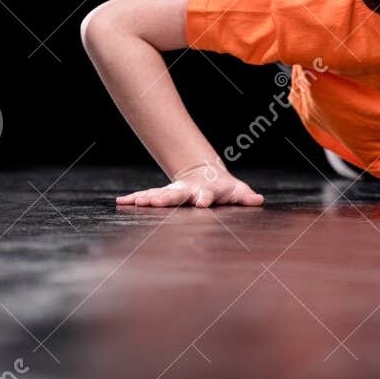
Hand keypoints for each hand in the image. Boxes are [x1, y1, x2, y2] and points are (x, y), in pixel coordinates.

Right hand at [116, 165, 264, 207]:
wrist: (207, 175)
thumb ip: (246, 196)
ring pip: (158, 195)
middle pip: (177, 195)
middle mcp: (188, 191)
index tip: (201, 202)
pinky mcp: (163, 195)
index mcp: (207, 191)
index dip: (204, 198)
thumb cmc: (225, 189)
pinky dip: (134, 199)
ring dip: (146, 198)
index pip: (206, 195)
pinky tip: (120, 202)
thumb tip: (259, 200)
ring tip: (133, 202)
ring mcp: (174, 192)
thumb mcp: (238, 192)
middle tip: (156, 202)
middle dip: (167, 198)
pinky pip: (146, 197)